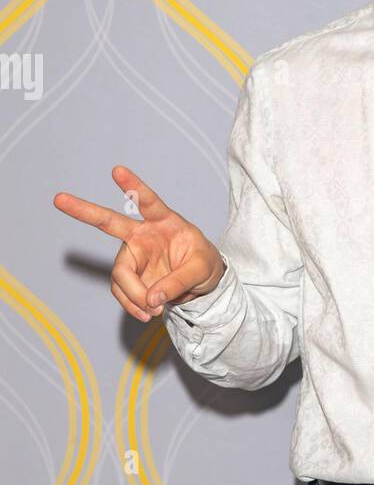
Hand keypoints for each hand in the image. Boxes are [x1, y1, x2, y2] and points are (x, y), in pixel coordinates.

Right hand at [53, 166, 225, 321]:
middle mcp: (142, 234)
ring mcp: (132, 255)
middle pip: (109, 222)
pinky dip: (133, 306)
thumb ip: (180, 282)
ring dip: (134, 295)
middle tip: (59, 198)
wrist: (201, 282)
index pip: (148, 201)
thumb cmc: (203, 264)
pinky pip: (123, 292)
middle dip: (83, 210)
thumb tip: (151, 299)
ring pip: (119, 274)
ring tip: (154, 311)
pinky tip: (147, 313)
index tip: (117, 170)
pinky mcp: (129, 276)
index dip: (133, 187)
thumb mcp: (202, 270)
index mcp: (164, 221)